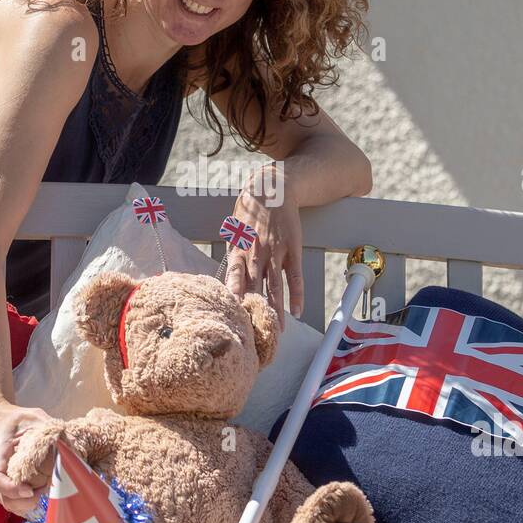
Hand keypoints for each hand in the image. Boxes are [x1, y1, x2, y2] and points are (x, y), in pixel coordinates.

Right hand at [0, 401, 54, 516]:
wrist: (0, 420)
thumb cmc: (15, 419)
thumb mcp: (32, 417)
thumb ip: (47, 427)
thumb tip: (68, 439)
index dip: (12, 489)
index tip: (30, 489)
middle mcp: (0, 472)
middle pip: (6, 499)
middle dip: (27, 501)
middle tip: (47, 489)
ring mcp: (6, 479)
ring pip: (12, 503)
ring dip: (30, 503)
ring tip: (48, 490)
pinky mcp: (14, 482)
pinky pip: (19, 500)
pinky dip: (32, 501)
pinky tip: (47, 490)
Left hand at [224, 162, 302, 319]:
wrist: (274, 188)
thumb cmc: (251, 208)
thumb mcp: (234, 227)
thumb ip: (231, 250)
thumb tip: (226, 271)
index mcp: (239, 249)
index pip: (234, 279)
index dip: (233, 299)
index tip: (231, 318)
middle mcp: (255, 253)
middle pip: (254, 289)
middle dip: (253, 312)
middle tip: (253, 334)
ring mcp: (275, 252)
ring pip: (275, 287)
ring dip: (275, 310)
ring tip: (276, 330)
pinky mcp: (292, 249)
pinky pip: (295, 276)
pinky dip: (296, 295)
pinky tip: (296, 311)